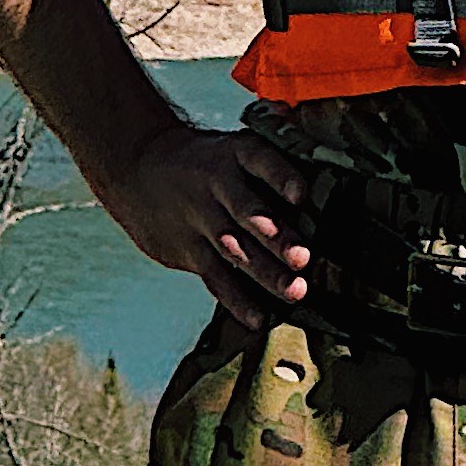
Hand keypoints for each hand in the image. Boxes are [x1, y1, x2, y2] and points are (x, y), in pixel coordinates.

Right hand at [103, 126, 313, 325]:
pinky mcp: (188, 249)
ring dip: (265, 273)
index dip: (280, 176)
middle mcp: (216, 185)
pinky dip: (237, 300)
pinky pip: (214, 277)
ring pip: (234, 249)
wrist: (138, 166)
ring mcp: (200, 218)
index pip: (260, 160)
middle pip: (248, 212)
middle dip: (276, 236)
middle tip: (302, 258)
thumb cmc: (206, 161)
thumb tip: (327, 177)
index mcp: (234, 154)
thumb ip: (273, 164)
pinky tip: (260, 318)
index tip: (302, 195)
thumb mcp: (232, 147)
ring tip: (294, 292)